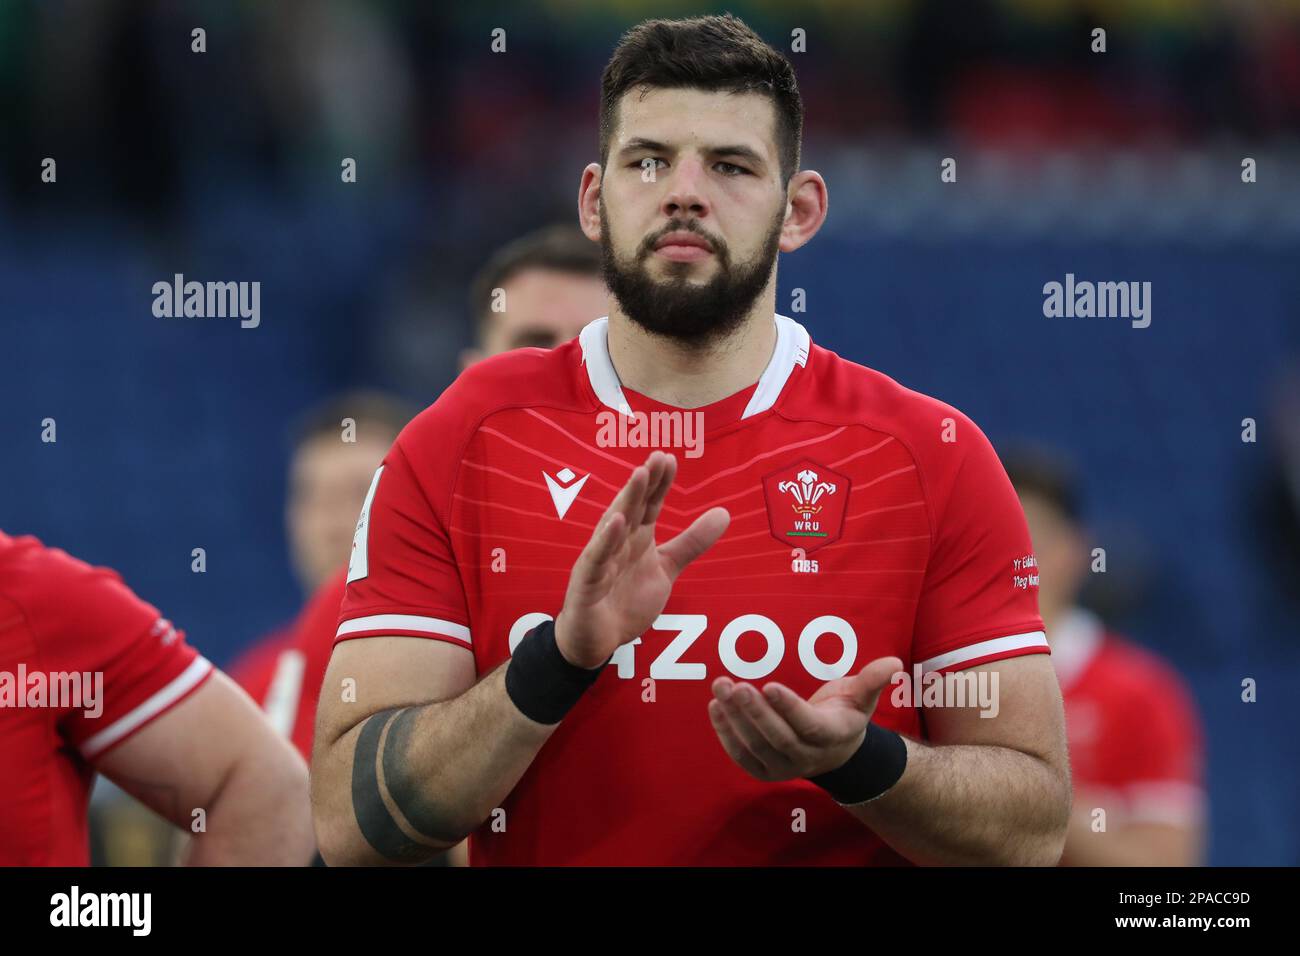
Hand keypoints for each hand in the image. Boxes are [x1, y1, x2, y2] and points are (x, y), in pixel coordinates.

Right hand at [554, 451, 729, 668]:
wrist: (596, 639)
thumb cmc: (625, 600)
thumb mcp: (666, 568)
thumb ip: (691, 542)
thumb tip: (724, 513)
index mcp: (636, 538)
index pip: (649, 505)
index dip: (660, 484)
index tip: (670, 459)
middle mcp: (617, 543)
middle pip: (632, 508)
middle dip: (645, 483)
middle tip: (658, 457)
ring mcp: (600, 560)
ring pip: (614, 526)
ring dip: (626, 500)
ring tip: (639, 476)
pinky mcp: (588, 582)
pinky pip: (598, 559)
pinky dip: (606, 541)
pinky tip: (616, 522)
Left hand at [708, 656, 902, 780]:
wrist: (834, 752)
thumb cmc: (844, 714)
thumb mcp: (862, 697)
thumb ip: (873, 680)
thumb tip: (894, 663)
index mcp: (831, 736)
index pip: (807, 725)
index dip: (788, 707)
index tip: (768, 685)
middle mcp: (807, 757)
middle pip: (777, 737)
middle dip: (754, 711)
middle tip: (734, 685)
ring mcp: (783, 768)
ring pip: (755, 746)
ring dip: (735, 718)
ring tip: (720, 687)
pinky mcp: (764, 771)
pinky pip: (741, 755)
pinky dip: (725, 732)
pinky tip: (716, 706)